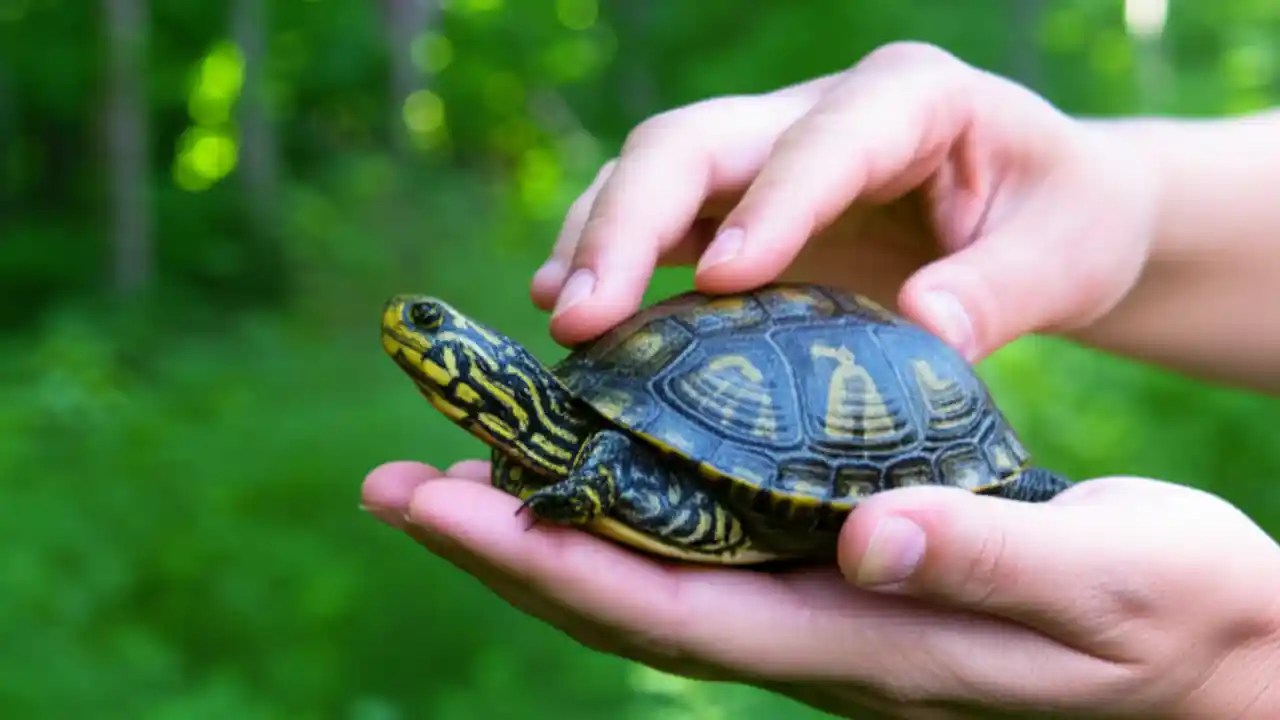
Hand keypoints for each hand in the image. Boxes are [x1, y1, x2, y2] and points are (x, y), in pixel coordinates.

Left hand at [363, 461, 1279, 718]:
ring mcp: (817, 605)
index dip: (541, 560)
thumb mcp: (1103, 580)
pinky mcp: (836, 571)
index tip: (439, 504)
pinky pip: (705, 537)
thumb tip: (862, 535)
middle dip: (502, 541)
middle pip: (623, 592)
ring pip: (652, 562)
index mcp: (852, 647)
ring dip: (550, 514)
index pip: (663, 608)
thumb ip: (982, 563)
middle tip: (397, 478)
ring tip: (464, 453)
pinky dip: (632, 494)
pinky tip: (597, 453)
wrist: (1202, 641)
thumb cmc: (1165, 610)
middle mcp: (808, 635)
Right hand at [530, 42, 1158, 361]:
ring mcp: (769, 155)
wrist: (1041, 212)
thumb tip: (927, 330)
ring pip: (656, 172)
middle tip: (582, 314)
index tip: (726, 278)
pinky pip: (659, 220)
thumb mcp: (1066, 254)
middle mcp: (822, 113)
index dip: (774, 202)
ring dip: (599, 239)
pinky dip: (610, 260)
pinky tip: (573, 312)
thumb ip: (1005, 291)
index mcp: (914, 101)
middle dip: (632, 221)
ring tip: (562, 318)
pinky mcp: (739, 205)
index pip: (827, 140)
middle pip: (699, 141)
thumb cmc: (1061, 222)